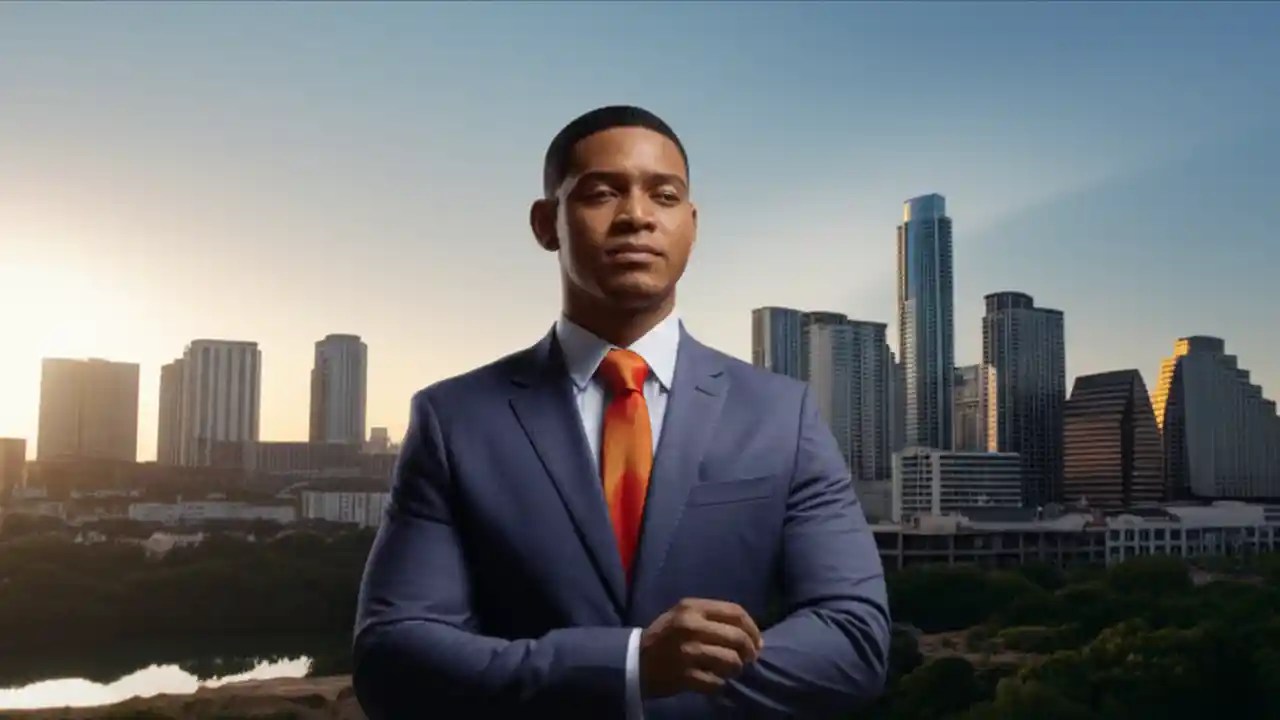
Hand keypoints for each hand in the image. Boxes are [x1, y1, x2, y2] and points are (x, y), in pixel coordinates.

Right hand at [639, 598, 763, 697]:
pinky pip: (716, 682)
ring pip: (730, 660)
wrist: (634, 660)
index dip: (753, 628)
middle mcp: (690, 626)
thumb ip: (712, 618)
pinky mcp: (684, 675)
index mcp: (691, 607)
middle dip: (749, 651)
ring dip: (735, 669)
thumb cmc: (666, 636)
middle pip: (737, 637)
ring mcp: (687, 652)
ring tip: (730, 671)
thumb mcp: (684, 615)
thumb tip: (749, 632)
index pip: (735, 612)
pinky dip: (719, 684)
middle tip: (748, 660)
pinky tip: (714, 681)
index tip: (757, 641)